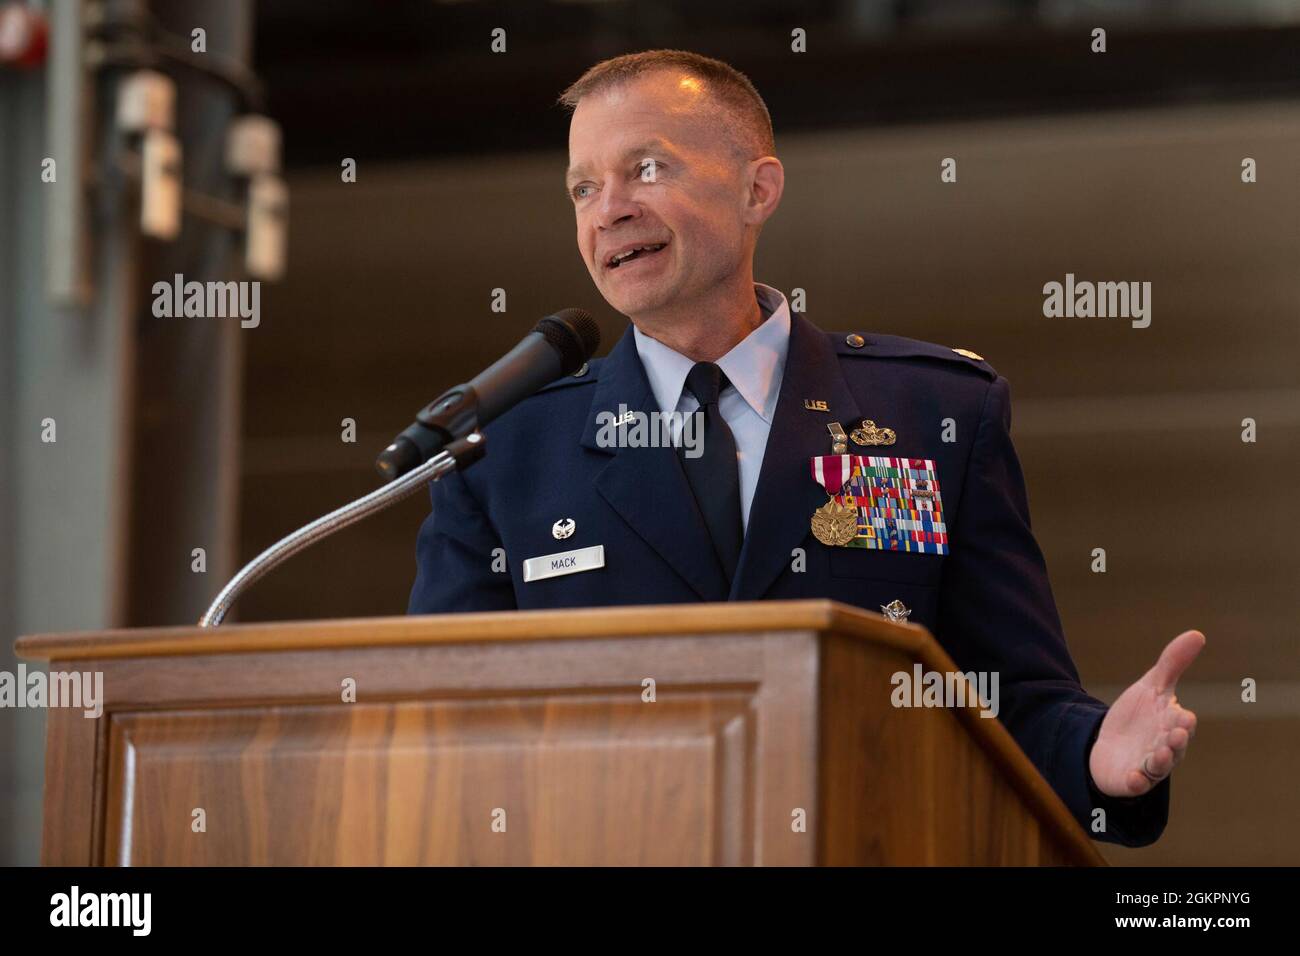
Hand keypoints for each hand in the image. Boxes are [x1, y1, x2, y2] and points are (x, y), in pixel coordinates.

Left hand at [1089, 630, 1204, 797]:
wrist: (1110, 745)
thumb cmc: (1139, 717)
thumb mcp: (1152, 687)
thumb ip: (1172, 663)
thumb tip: (1198, 634)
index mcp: (1172, 725)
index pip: (1182, 722)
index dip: (1182, 720)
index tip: (1183, 714)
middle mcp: (1166, 747)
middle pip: (1175, 745)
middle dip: (1176, 741)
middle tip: (1176, 734)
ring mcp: (1148, 765)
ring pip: (1159, 766)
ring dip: (1162, 761)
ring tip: (1160, 754)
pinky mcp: (1130, 778)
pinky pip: (1136, 783)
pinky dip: (1136, 781)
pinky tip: (1133, 776)